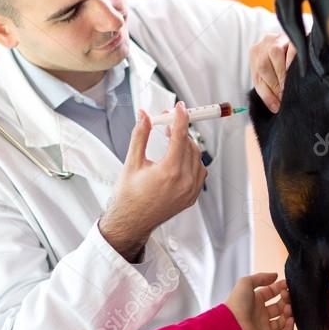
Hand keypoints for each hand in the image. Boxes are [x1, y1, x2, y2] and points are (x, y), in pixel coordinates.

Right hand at [99, 102, 207, 260]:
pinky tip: (180, 158)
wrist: (131, 222)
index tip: (180, 107)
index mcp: (169, 172)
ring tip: (172, 141)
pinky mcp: (192, 197)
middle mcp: (184, 182)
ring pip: (197, 158)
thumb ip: (140, 136)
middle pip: (190, 145)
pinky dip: (193, 161)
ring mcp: (191, 191)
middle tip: (168, 124)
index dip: (180, 118)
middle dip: (180, 131)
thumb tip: (144, 116)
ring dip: (187, 146)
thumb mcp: (132, 162)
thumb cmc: (128, 196)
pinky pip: (200, 172)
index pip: (180, 136)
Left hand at [225, 272, 294, 329]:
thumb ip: (261, 277)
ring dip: (289, 314)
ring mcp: (263, 327)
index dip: (280, 288)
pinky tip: (290, 320)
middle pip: (279, 307)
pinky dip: (289, 329)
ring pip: (282, 321)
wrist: (232, 324)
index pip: (271, 293)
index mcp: (255, 301)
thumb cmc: (236, 303)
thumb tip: (275, 275)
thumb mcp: (246, 283)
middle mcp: (260, 314)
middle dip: (286, 301)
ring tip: (288, 308)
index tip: (287, 285)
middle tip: (288, 296)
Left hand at [250, 32, 295, 112]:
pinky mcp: (293, 37)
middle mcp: (265, 42)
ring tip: (288, 87)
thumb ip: (270, 89)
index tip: (276, 106)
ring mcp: (279, 38)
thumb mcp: (273, 74)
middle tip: (283, 97)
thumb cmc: (284, 64)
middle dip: (273, 84)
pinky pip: (292, 49)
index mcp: (256, 52)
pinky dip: (292, 62)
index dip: (266, 94)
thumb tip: (275, 107)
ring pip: (274, 53)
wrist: (303, 46)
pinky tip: (296, 72)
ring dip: (282, 74)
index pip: (257, 76)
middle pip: (263, 65)